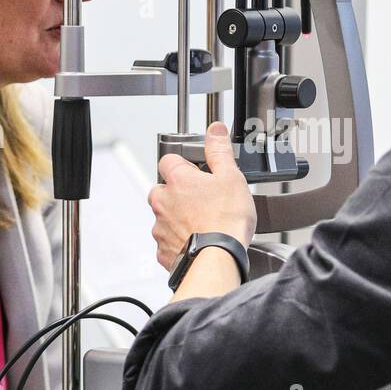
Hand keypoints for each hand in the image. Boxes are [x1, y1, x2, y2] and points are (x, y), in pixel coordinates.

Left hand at [150, 122, 256, 271]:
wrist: (218, 259)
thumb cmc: (225, 221)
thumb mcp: (231, 177)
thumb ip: (219, 151)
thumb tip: (215, 130)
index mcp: (176, 180)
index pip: (168, 160)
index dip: (184, 165)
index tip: (197, 172)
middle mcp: (162, 202)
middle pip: (163, 189)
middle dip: (179, 193)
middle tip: (203, 201)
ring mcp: (160, 227)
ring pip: (164, 216)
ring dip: (179, 218)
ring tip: (204, 224)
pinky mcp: (163, 251)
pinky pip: (168, 242)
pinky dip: (179, 241)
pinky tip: (198, 241)